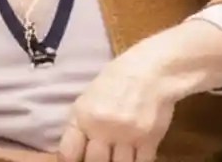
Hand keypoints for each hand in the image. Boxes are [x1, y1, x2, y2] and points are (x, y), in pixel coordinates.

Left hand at [56, 48, 179, 161]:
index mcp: (84, 116)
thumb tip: (74, 154)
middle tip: (102, 156)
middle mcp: (104, 128)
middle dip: (97, 161)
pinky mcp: (150, 139)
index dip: (72, 161)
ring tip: (118, 153)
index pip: (69, 154)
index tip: (79, 159)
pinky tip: (134, 154)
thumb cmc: (117, 80)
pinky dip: (137, 161)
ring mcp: (128, 135)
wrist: (153, 70)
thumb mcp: (89, 98)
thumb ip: (80, 126)